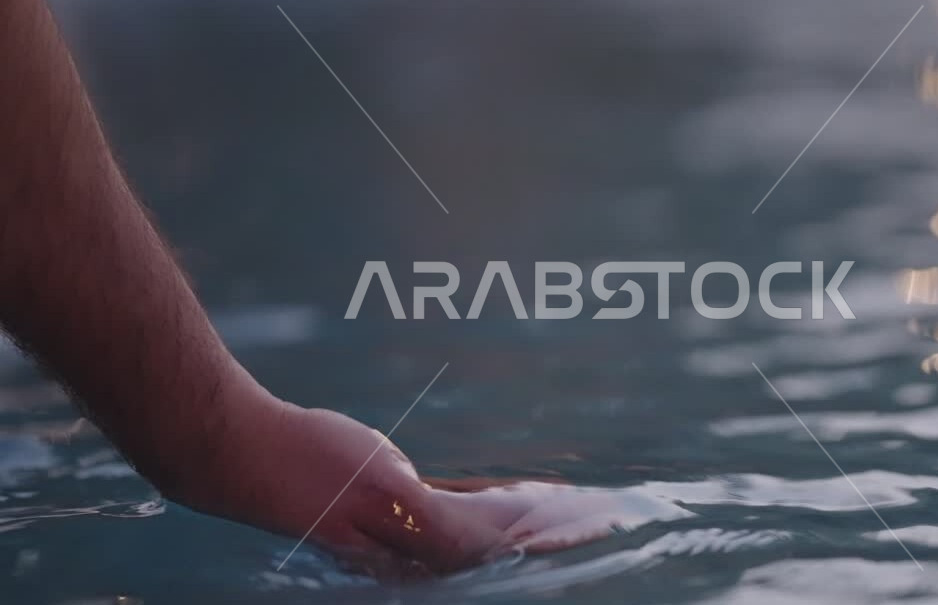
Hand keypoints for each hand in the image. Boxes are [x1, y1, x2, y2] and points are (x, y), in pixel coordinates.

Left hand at [185, 396, 689, 575]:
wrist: (247, 457)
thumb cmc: (308, 466)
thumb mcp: (376, 481)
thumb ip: (419, 494)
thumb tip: (450, 492)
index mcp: (414, 549)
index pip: (491, 547)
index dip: (543, 538)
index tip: (583, 525)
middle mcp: (415, 557)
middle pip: (507, 551)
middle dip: (564, 537)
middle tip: (614, 521)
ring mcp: (408, 540)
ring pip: (503, 543)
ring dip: (561, 531)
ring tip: (605, 515)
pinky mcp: (402, 513)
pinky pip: (477, 525)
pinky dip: (528, 521)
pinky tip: (560, 507)